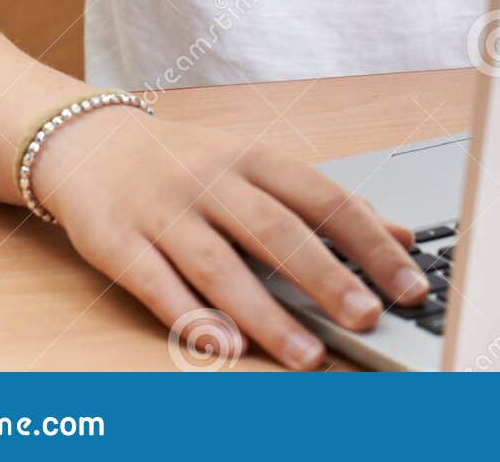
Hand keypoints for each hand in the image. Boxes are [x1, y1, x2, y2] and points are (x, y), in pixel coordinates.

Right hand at [29, 104, 430, 369]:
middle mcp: (211, 180)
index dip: (369, 241)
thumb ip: (324, 203)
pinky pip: (158, 285)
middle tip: (368, 319)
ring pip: (220, 265)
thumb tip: (400, 237)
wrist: (91, 144)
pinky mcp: (119, 241)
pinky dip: (192, 317)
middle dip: (326, 277)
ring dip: (267, 315)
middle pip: (275, 231)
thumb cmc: (188, 164)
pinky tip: (224, 347)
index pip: (323, 197)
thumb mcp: (256, 167)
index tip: (408, 283)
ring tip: (308, 355)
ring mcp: (164, 211)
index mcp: (254, 158)